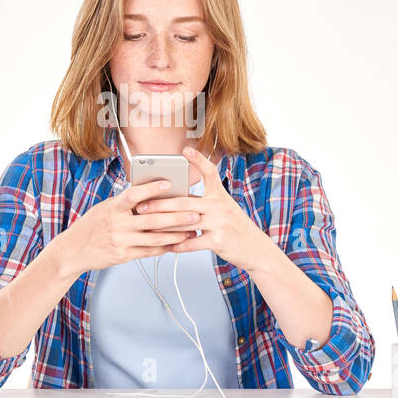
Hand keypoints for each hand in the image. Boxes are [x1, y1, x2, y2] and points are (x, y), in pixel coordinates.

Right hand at [58, 178, 203, 276]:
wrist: (72, 251)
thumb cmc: (91, 226)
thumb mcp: (104, 209)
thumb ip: (124, 204)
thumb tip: (149, 194)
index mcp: (112, 207)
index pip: (134, 195)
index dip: (151, 188)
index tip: (169, 183)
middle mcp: (117, 224)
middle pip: (152, 219)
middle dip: (176, 217)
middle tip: (194, 213)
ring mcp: (120, 241)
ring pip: (154, 237)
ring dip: (175, 234)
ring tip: (191, 231)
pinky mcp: (122, 256)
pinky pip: (148, 251)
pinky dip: (163, 247)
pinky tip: (175, 244)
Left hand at [132, 146, 267, 270]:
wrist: (254, 248)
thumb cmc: (235, 227)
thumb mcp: (225, 208)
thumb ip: (204, 203)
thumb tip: (177, 200)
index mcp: (220, 195)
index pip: (210, 172)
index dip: (198, 160)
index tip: (185, 150)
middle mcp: (220, 206)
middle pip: (185, 201)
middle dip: (160, 204)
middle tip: (142, 206)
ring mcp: (219, 223)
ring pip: (185, 222)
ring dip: (164, 226)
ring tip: (148, 227)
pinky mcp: (219, 240)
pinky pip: (192, 242)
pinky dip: (178, 245)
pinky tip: (167, 246)